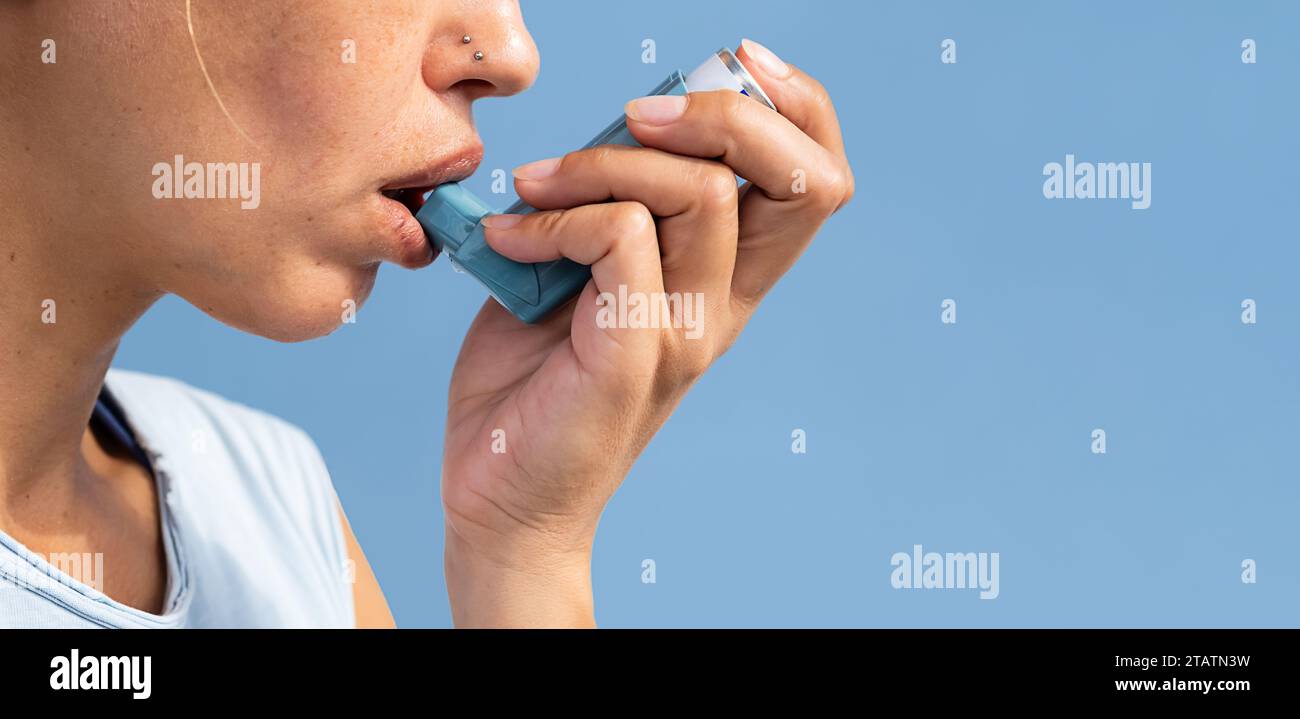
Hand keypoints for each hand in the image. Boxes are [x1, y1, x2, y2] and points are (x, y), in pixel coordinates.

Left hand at [441, 40, 852, 626]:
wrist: (499, 496)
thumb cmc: (531, 384)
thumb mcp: (577, 272)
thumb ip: (610, 206)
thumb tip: (608, 131)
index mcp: (723, 283)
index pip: (815, 181)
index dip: (798, 106)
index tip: (733, 60)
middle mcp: (723, 306)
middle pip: (804, 181)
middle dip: (731, 112)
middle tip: (634, 114)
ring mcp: (687, 330)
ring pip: (703, 193)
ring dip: (608, 161)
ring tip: (536, 185)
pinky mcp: (636, 351)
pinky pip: (623, 235)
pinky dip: (562, 213)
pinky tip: (511, 241)